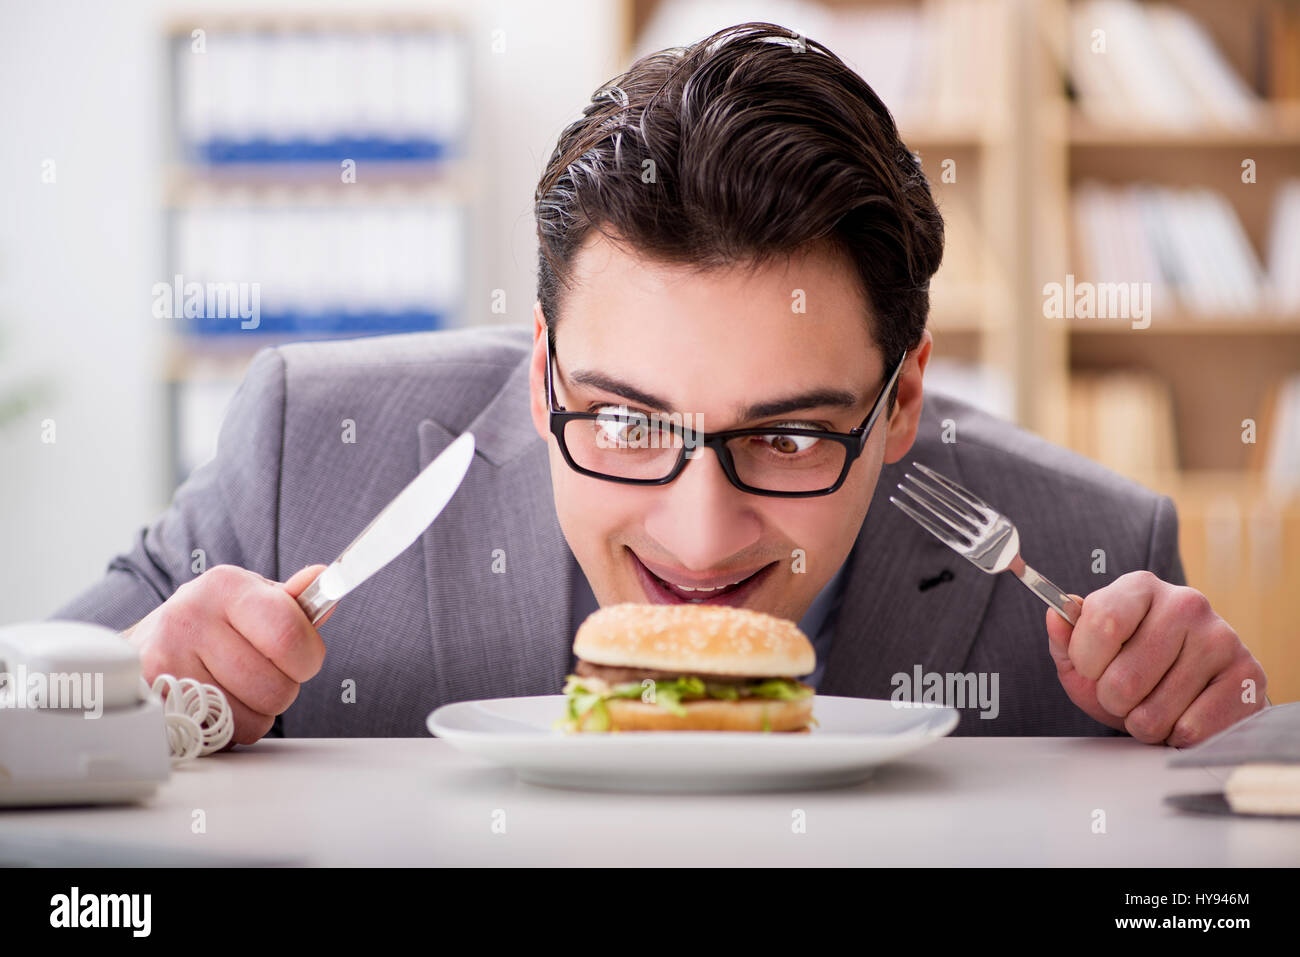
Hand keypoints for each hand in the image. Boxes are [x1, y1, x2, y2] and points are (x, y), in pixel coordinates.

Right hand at [125, 564, 331, 745]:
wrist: (146, 645)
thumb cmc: (213, 623)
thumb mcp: (254, 600)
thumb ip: (296, 602)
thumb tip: (324, 580)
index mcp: (224, 586)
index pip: (288, 635)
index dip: (309, 658)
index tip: (304, 659)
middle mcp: (189, 619)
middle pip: (275, 687)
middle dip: (283, 689)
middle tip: (264, 675)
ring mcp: (165, 662)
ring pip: (251, 720)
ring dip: (257, 714)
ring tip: (237, 688)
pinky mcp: (154, 703)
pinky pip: (220, 737)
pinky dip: (229, 730)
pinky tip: (216, 704)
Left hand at [1045, 570, 1267, 745]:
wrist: (1190, 691)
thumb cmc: (1128, 668)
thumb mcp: (1084, 654)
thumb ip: (1065, 637)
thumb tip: (1056, 616)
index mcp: (1140, 587)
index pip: (1102, 622)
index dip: (1087, 660)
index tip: (1090, 668)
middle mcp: (1186, 603)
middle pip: (1124, 679)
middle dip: (1114, 701)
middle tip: (1126, 694)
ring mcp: (1222, 638)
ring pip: (1155, 713)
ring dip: (1144, 723)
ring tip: (1154, 705)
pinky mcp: (1249, 676)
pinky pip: (1191, 730)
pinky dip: (1177, 735)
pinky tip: (1183, 715)